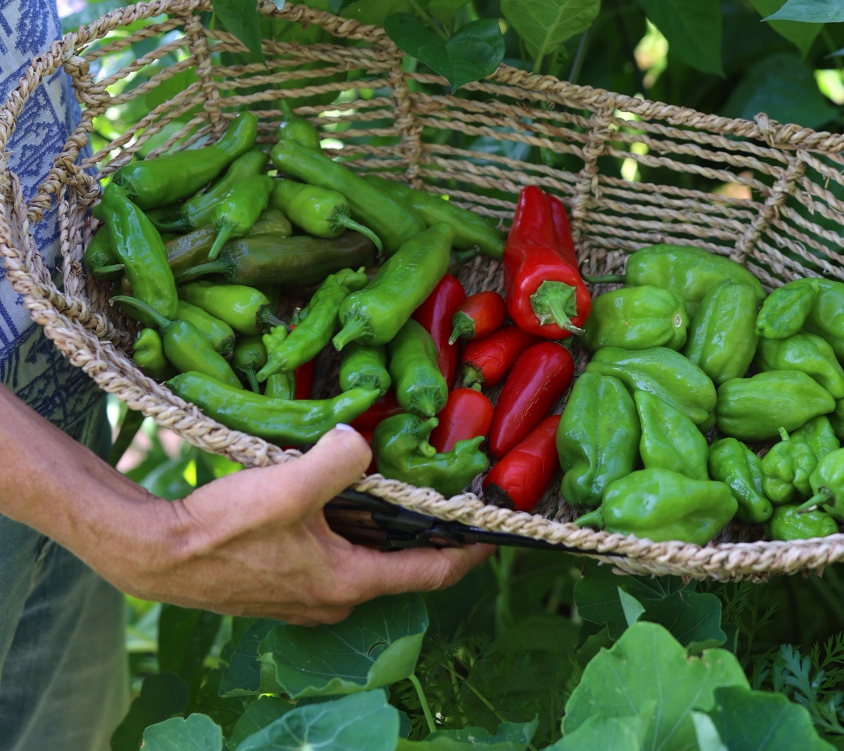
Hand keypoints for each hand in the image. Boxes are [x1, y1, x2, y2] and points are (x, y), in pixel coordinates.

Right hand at [96, 426, 492, 623]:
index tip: (495, 531)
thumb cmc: (224, 528)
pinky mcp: (279, 579)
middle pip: (397, 562)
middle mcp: (331, 597)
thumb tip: (363, 440)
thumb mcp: (290, 485)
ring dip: (383, 524)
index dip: (468, 552)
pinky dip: (347, 524)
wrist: (155, 553)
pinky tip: (337, 490)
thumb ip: (340, 460)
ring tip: (397, 482)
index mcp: (347, 583)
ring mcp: (303, 593)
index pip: (429, 573)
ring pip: (362, 554)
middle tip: (445, 489)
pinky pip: (330, 550)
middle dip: (424, 529)